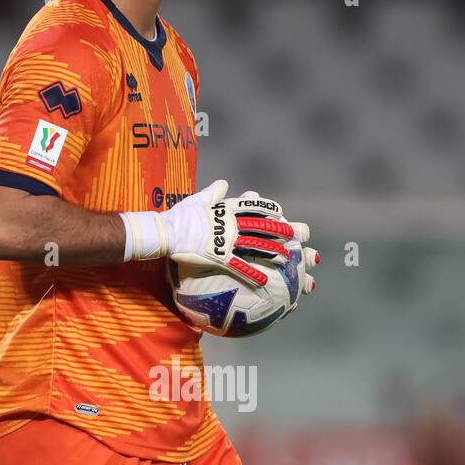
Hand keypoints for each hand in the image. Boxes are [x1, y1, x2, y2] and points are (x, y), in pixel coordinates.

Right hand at [164, 181, 304, 287]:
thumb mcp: (198, 199)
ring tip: (287, 259)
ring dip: (273, 252)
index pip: (254, 207)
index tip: (281, 213)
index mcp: (228, 210)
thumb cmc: (179, 216)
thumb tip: (224, 182)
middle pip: (261, 226)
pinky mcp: (219, 255)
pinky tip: (265, 281)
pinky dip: (253, 274)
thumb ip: (213, 192)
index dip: (269, 210)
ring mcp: (227, 240)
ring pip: (256, 245)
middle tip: (297, 235)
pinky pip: (240, 266)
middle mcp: (232, 224)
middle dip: (280, 231)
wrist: (167, 231)